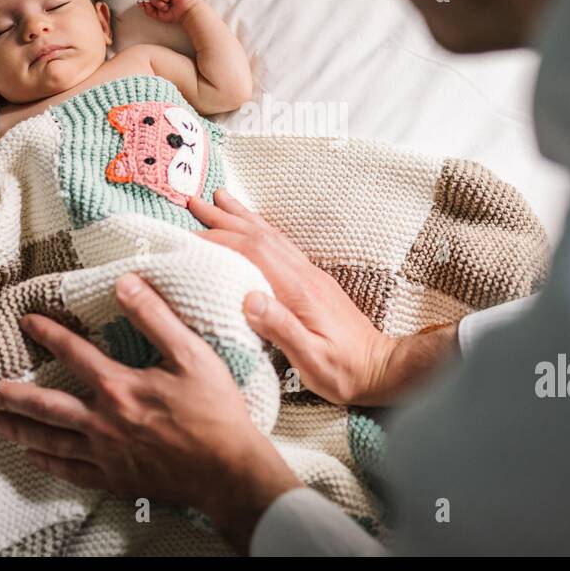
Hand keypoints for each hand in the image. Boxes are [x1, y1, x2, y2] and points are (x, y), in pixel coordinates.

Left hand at [0, 277, 301, 551]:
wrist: (228, 470)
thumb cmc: (215, 411)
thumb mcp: (192, 355)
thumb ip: (156, 318)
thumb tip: (126, 282)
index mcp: (120, 386)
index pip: (74, 353)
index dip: (48, 333)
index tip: (26, 320)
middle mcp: (104, 421)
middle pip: (46, 405)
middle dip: (11, 394)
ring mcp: (106, 454)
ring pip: (51, 440)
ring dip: (20, 429)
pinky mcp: (115, 478)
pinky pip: (71, 471)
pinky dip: (48, 463)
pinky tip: (35, 457)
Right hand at [190, 189, 445, 406]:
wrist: (380, 369)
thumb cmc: (344, 371)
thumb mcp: (312, 359)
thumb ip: (282, 328)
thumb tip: (248, 297)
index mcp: (299, 290)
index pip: (253, 253)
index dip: (221, 240)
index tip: (189, 236)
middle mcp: (304, 274)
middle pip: (258, 236)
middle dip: (224, 218)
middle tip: (193, 202)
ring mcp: (309, 275)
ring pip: (270, 236)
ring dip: (241, 216)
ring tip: (219, 199)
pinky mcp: (312, 282)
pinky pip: (280, 245)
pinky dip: (260, 230)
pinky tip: (251, 228)